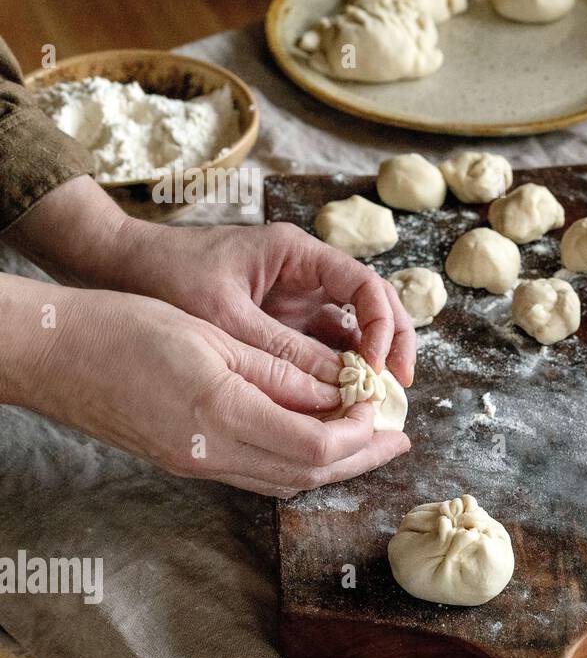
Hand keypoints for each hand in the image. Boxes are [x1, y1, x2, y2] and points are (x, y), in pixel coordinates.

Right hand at [5, 280, 409, 496]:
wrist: (53, 354)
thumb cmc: (125, 327)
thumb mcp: (214, 336)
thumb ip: (279, 371)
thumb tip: (337, 392)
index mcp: (220, 417)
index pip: (315, 447)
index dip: (359, 432)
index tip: (383, 407)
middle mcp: (210, 454)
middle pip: (307, 474)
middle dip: (361, 458)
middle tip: (399, 439)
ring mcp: (196, 464)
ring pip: (284, 480)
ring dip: (333, 463)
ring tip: (369, 438)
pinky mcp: (186, 460)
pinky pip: (257, 472)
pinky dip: (296, 460)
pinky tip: (317, 438)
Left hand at [7, 176, 415, 385]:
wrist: (118, 267)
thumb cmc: (167, 276)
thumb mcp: (227, 316)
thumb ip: (284, 350)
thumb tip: (338, 387)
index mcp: (299, 254)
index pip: (368, 285)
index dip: (385, 327)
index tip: (379, 368)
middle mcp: (307, 274)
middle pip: (374, 306)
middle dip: (392, 346)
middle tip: (397, 389)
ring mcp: (297, 300)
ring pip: (354, 330)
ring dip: (368, 364)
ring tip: (374, 403)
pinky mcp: (282, 324)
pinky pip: (324, 348)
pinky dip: (337, 374)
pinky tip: (340, 403)